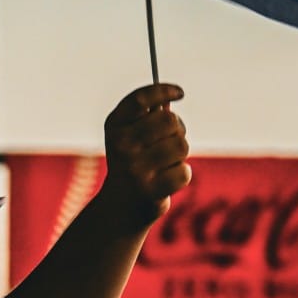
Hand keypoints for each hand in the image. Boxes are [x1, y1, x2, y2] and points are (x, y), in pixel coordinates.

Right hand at [101, 83, 190, 224]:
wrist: (120, 206)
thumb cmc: (132, 162)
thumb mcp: (129, 135)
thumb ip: (147, 115)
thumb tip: (171, 97)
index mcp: (114, 126)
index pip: (140, 99)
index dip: (163, 90)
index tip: (180, 93)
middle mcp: (121, 145)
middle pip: (170, 120)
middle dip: (178, 129)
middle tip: (171, 139)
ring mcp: (135, 168)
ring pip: (181, 145)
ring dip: (180, 154)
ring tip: (167, 162)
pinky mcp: (149, 190)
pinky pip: (184, 172)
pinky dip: (181, 175)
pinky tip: (167, 179)